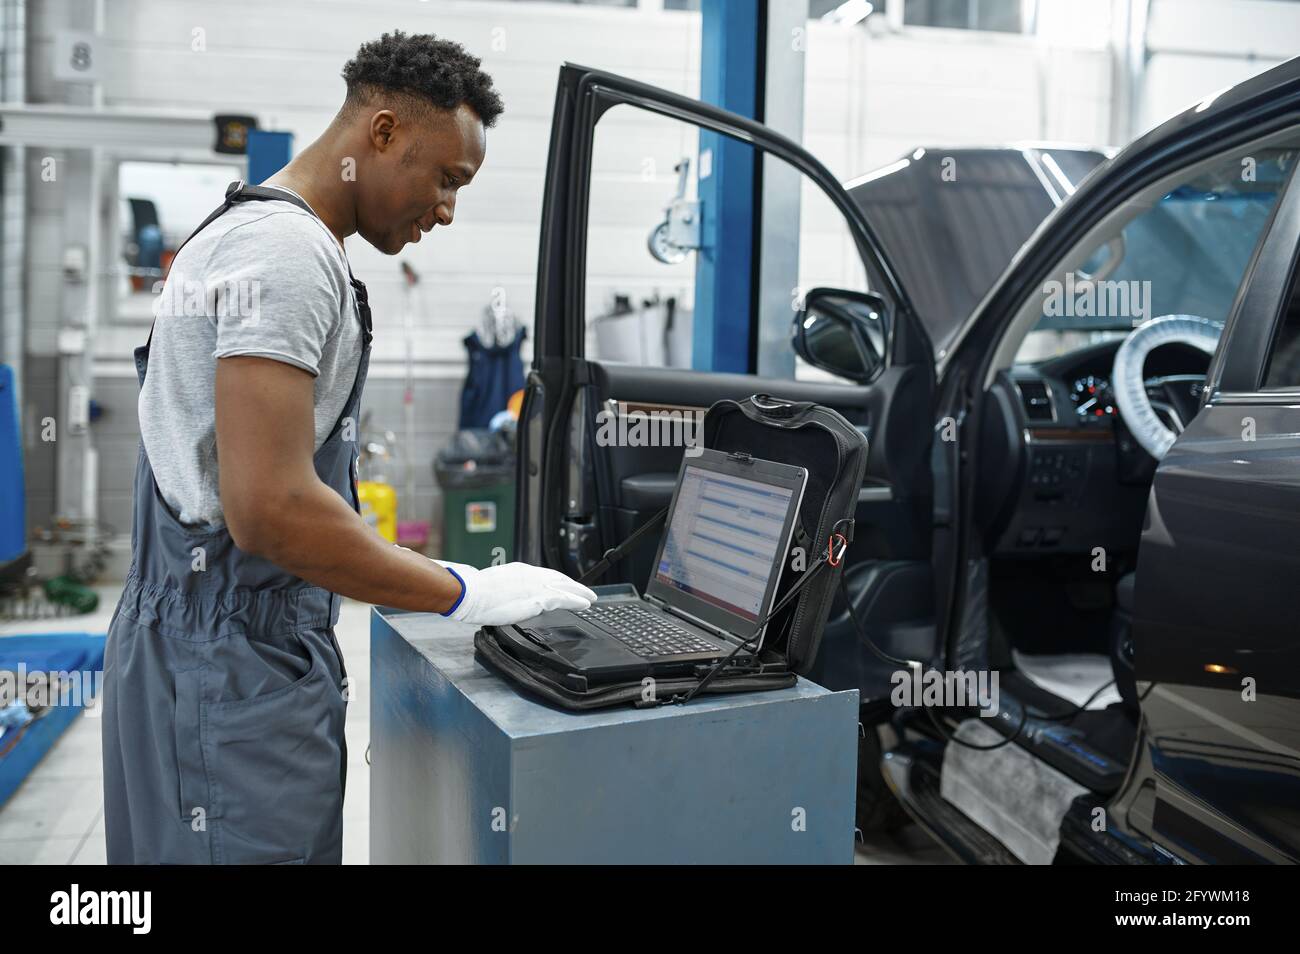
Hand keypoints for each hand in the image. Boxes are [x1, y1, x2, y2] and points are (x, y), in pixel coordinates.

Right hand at [432, 560, 596, 625]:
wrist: (470, 594)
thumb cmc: (473, 593)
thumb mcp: (491, 586)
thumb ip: (503, 590)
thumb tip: (501, 596)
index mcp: (519, 571)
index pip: (543, 574)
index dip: (556, 580)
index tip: (563, 584)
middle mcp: (530, 575)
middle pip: (558, 578)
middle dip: (572, 584)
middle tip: (584, 589)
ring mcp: (535, 586)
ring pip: (565, 587)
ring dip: (579, 592)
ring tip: (590, 597)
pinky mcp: (538, 598)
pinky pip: (564, 599)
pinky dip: (577, 600)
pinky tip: (585, 604)